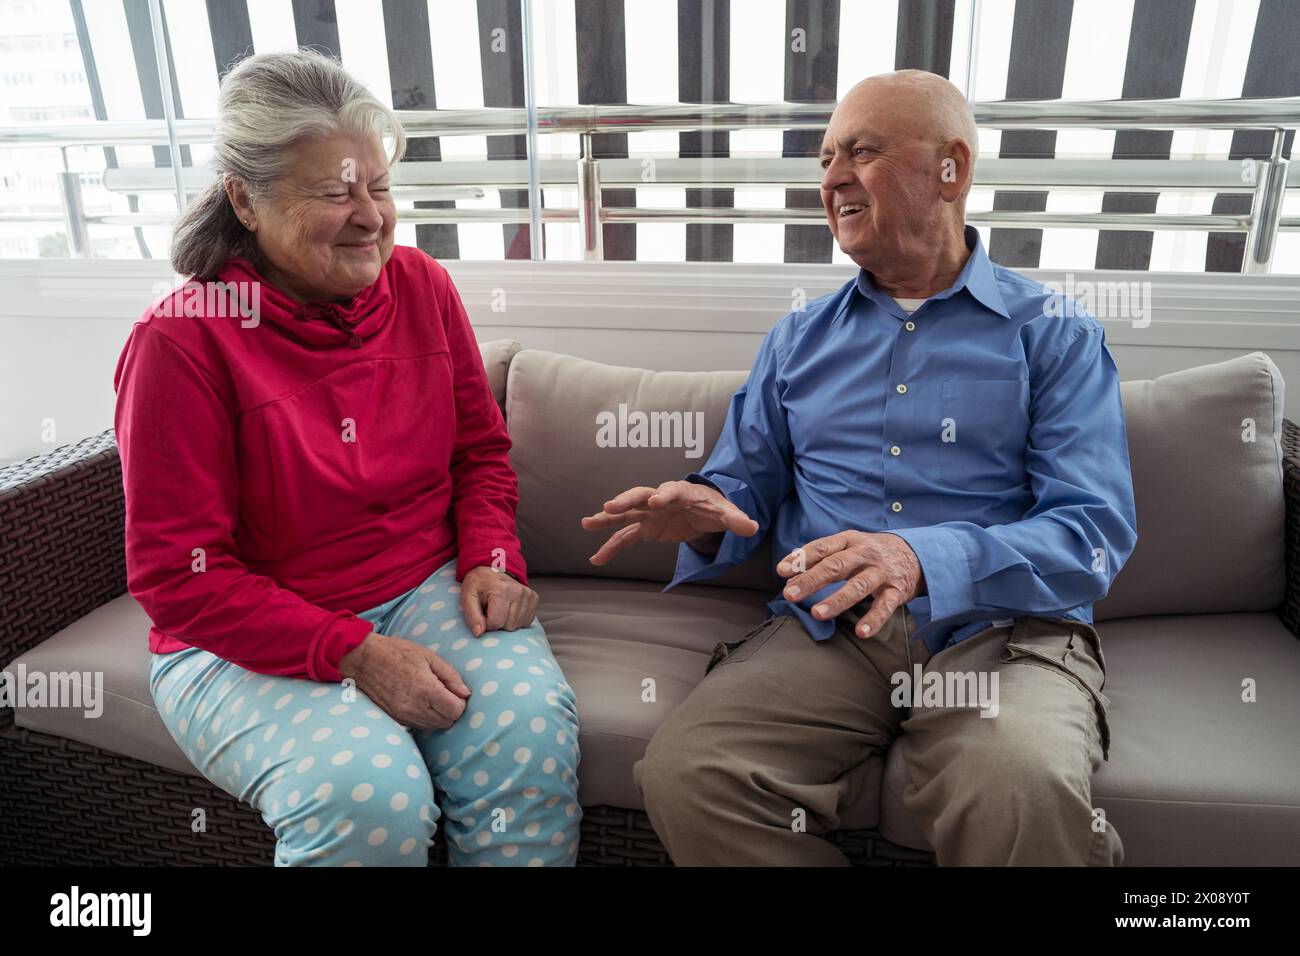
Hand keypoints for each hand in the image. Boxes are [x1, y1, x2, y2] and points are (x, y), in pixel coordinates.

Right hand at [339, 631, 470, 729]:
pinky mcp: (396, 719)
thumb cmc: (397, 653)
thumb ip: (450, 676)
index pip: (456, 711)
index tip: (456, 691)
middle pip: (447, 722)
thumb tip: (465, 693)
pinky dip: (426, 718)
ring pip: (434, 727)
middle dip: (452, 710)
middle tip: (447, 693)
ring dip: (440, 716)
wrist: (364, 660)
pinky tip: (422, 702)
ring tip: (434, 697)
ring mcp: (404, 716)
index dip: (461, 702)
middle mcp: (416, 708)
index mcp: (426, 690)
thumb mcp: (429, 656)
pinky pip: (420, 726)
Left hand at [460, 565, 538, 636]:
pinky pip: (526, 622)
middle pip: (509, 626)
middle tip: (492, 610)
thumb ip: (472, 616)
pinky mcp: (534, 599)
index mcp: (502, 590)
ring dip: (507, 622)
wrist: (492, 570)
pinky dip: (516, 620)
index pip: (496, 622)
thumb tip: (479, 633)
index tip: (483, 614)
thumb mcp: (468, 598)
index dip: (486, 624)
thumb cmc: (478, 585)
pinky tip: (509, 609)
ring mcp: (529, 595)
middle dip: (498, 623)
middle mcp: (519, 591)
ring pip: (518, 626)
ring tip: (500, 609)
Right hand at [581, 480, 759, 564]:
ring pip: (625, 515)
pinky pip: (624, 538)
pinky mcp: (644, 528)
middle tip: (610, 506)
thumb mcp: (727, 513)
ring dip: (607, 519)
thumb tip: (752, 527)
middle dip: (625, 501)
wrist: (702, 510)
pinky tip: (597, 559)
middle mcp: (659, 499)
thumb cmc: (713, 507)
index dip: (663, 495)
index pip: (671, 491)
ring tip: (587, 524)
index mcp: (681, 492)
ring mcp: (648, 514)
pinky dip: (610, 547)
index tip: (654, 501)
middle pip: (640, 496)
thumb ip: (737, 520)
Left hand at [777, 531, 925, 638]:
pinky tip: (861, 633)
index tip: (781, 571)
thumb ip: (820, 560)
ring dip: (837, 600)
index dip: (801, 558)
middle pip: (836, 566)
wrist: (915, 553)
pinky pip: (884, 607)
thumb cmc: (869, 553)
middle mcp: (865, 554)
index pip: (822, 547)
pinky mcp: (897, 590)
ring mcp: (882, 572)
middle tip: (789, 594)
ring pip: (858, 586)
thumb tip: (789, 577)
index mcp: (849, 541)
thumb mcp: (847, 548)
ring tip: (817, 613)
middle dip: (811, 580)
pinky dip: (874, 620)